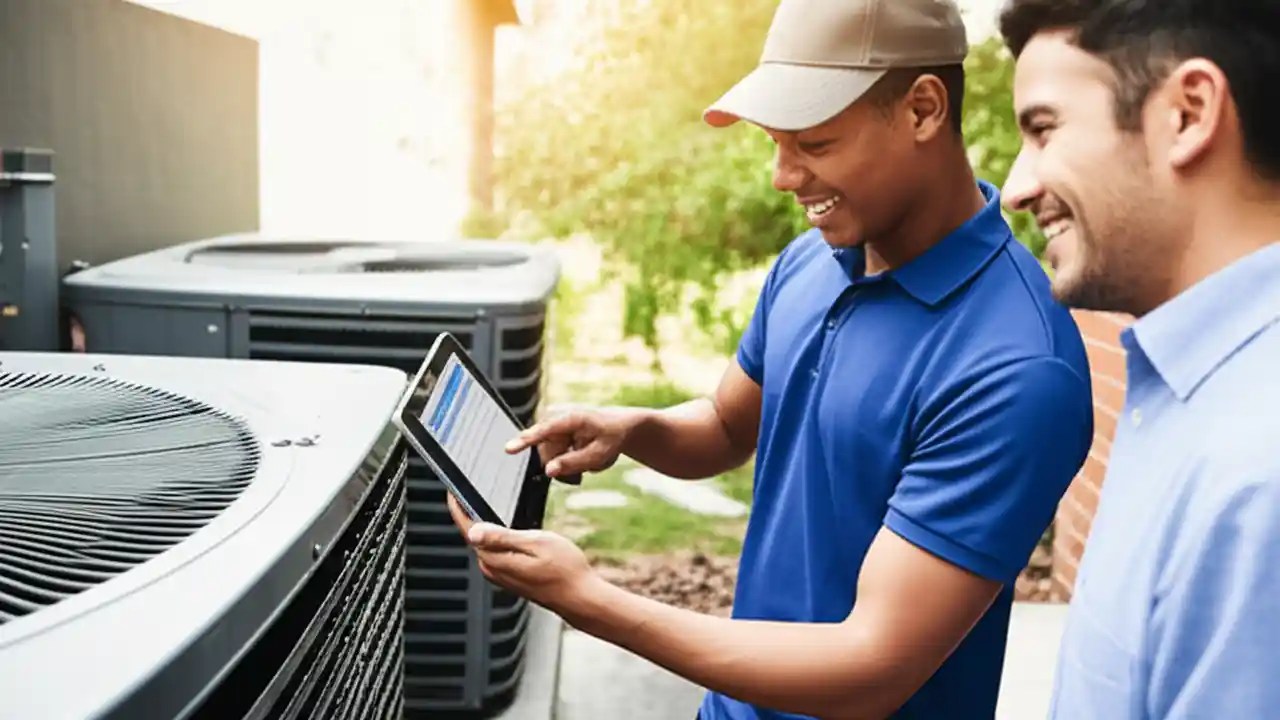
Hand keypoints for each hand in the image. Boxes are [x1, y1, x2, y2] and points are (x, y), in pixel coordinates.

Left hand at [447, 494, 602, 622]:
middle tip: (467, 490)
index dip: (458, 507)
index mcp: (495, 559)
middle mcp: (493, 569)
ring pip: (484, 545)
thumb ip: (502, 537)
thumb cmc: (565, 570)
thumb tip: (474, 530)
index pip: (468, 529)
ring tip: (481, 504)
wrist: (580, 597)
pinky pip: (495, 553)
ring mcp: (501, 575)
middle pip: (473, 536)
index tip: (452, 489)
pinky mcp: (510, 578)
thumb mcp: (536, 543)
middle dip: (468, 513)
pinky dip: (494, 538)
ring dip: (482, 525)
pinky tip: (502, 528)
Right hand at [505, 406, 637, 480]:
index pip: (544, 431)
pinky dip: (562, 459)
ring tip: (585, 461)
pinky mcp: (550, 432)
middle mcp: (556, 417)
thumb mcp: (598, 454)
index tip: (508, 449)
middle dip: (562, 466)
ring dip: (564, 464)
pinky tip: (577, 455)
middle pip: (546, 453)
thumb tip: (548, 471)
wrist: (618, 426)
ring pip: (546, 456)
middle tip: (582, 472)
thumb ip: (573, 463)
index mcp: (571, 418)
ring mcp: (551, 424)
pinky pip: (549, 454)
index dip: (525, 441)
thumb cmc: (611, 437)